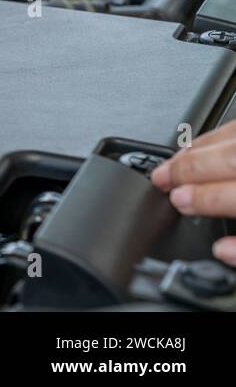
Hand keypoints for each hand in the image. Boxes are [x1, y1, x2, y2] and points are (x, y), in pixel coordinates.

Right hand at [151, 120, 235, 266]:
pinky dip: (215, 134)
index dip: (201, 199)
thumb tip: (221, 252)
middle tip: (159, 179)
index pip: (232, 195)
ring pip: (230, 137)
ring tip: (172, 161)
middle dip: (186, 170)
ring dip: (197, 149)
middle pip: (228, 159)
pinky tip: (203, 142)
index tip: (177, 203)